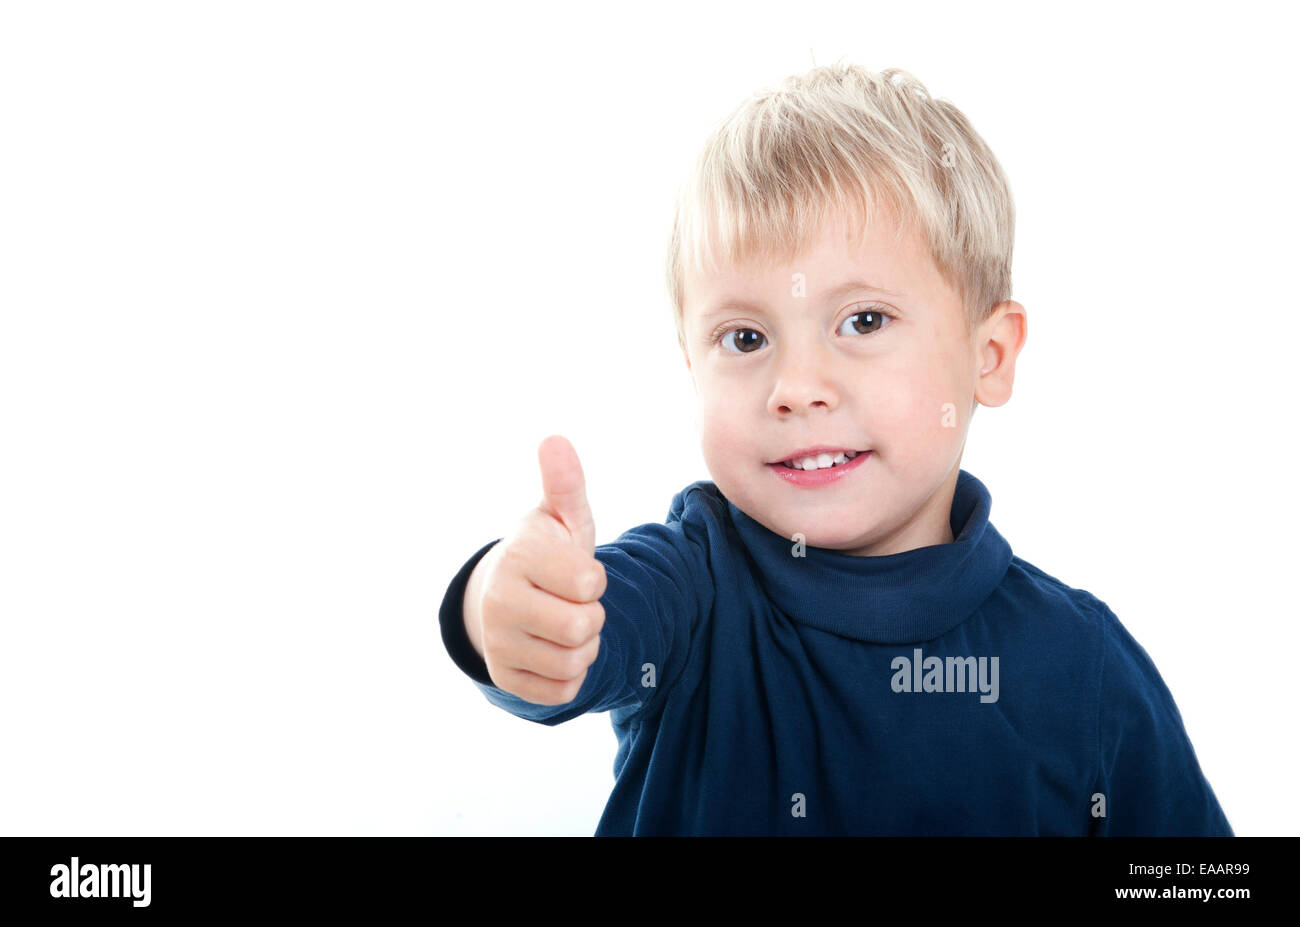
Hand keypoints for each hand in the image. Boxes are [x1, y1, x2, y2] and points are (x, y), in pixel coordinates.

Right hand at [469, 435, 606, 704]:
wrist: (510, 594)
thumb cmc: (547, 551)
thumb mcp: (560, 516)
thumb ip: (564, 483)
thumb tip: (555, 440)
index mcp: (518, 556)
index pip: (589, 583)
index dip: (594, 579)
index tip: (575, 571)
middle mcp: (498, 600)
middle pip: (582, 627)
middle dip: (592, 616)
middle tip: (573, 601)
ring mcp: (497, 643)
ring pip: (574, 662)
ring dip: (583, 646)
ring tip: (564, 624)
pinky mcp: (504, 678)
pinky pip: (562, 692)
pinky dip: (570, 676)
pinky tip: (554, 651)